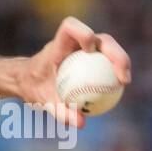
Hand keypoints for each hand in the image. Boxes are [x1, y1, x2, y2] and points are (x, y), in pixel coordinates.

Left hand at [16, 16, 131, 127]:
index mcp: (58, 45)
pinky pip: (106, 60)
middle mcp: (74, 42)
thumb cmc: (32, 86)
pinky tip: (118, 88)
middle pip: (101, 38)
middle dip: (115, 53)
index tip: (90, 50)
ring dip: (120, 61)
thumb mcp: (42, 101)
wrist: (27, 79)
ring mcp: (84, 47)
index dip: (84, 33)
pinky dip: (113, 70)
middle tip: (122, 77)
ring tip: (124, 83)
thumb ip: (60, 111)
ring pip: (108, 47)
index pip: (70, 27)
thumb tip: (81, 123)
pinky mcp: (91, 54)